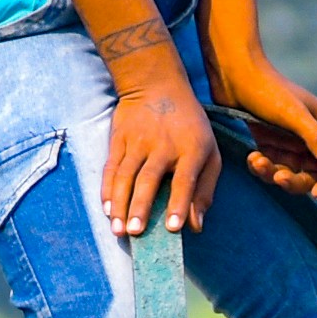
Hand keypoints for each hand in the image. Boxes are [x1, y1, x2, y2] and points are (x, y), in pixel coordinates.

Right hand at [102, 62, 222, 234]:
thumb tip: (196, 226)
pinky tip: (107, 208)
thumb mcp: (209, 153)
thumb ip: (204, 190)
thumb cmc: (190, 127)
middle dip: (141, 206)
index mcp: (192, 149)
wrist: (157, 85)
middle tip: (135, 232)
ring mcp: (138, 140)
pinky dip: (108, 189)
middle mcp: (164, 145)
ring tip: (118, 229)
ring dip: (120, 203)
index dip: (180, 204)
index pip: (185, 180)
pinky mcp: (119, 138)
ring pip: (126, 175)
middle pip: (150, 178)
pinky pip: (112, 167)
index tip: (173, 228)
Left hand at [228, 65, 316, 194]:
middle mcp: (312, 135)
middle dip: (297, 181)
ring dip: (274, 174)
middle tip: (278, 178)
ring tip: (256, 161)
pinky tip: (251, 157)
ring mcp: (291, 141)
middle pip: (315, 173)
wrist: (233, 73)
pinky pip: (273, 167)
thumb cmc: (266, 89)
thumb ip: (316, 138)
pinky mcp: (271, 142)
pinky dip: (262, 167)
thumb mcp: (292, 114)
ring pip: (292, 173)